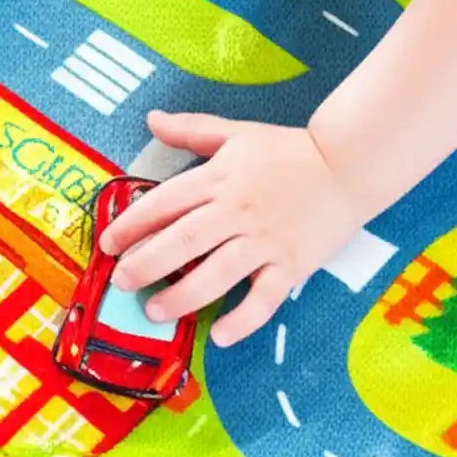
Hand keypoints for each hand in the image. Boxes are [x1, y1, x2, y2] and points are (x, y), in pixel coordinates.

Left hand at [99, 111, 368, 347]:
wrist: (349, 165)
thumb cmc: (288, 151)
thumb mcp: (236, 134)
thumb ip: (191, 130)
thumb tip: (151, 119)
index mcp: (219, 178)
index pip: (165, 202)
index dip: (131, 224)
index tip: (108, 243)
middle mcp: (237, 211)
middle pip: (183, 241)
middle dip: (146, 263)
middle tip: (121, 282)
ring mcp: (264, 241)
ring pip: (216, 274)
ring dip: (182, 296)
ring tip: (154, 311)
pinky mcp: (291, 265)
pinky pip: (264, 299)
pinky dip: (242, 320)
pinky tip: (219, 337)